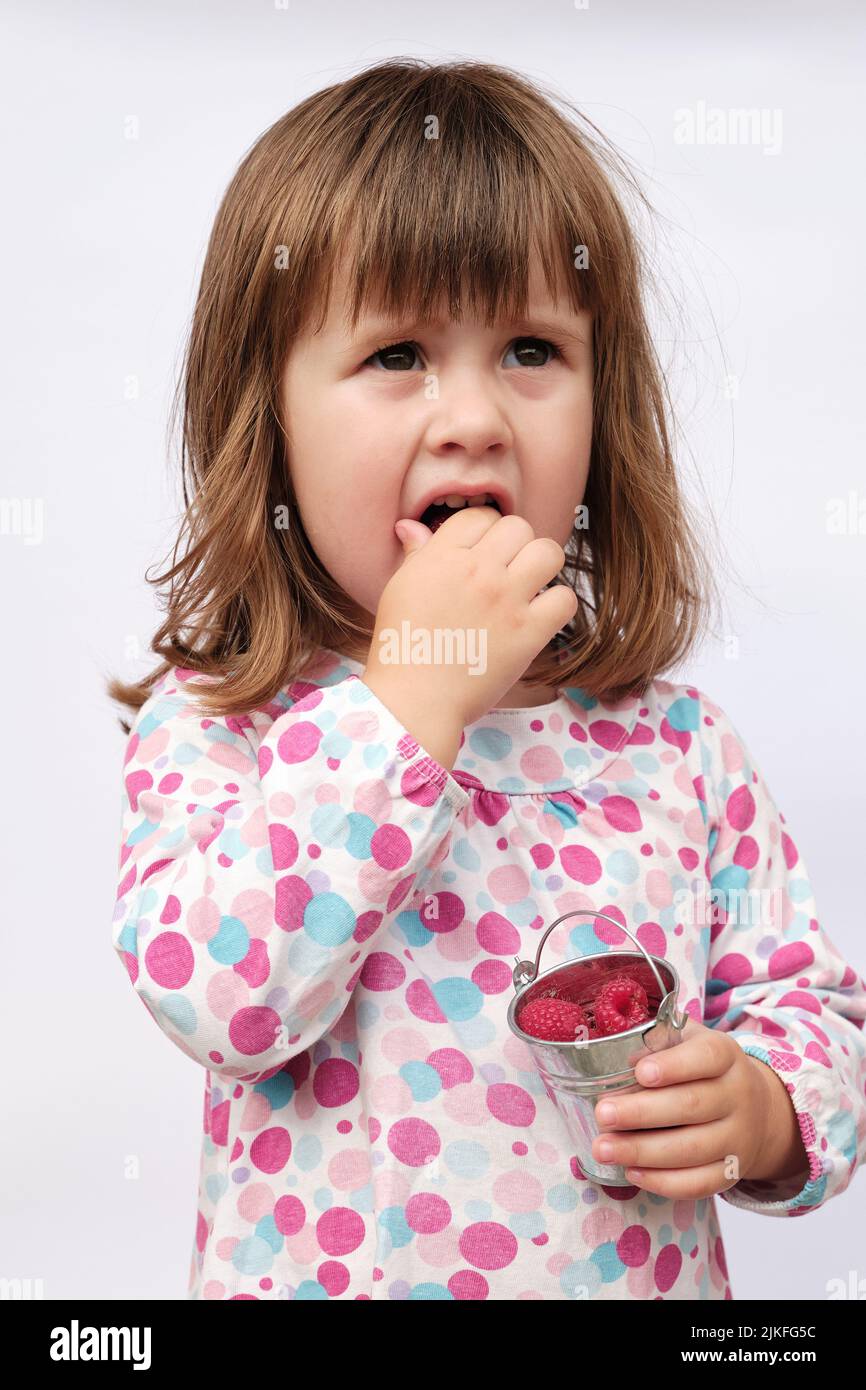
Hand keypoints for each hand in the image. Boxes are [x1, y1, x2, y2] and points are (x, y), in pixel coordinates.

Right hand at [364, 506, 577, 731]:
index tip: (482, 554)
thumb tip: (410, 527)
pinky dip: (557, 607)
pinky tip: (539, 618)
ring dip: (542, 567)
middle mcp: (477, 571)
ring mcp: (505, 600)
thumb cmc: (402, 649)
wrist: (414, 700)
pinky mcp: (528, 632)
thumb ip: (415, 555)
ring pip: (548, 552)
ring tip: (528, 588)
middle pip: (518, 527)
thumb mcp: (399, 590)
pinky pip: (565, 599)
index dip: (485, 532)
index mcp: (442, 557)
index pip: (480, 516)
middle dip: (515, 546)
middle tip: (507, 572)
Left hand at [590, 1018, 809, 1197]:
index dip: (674, 1066)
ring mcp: (738, 1138)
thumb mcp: (686, 1043)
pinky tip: (632, 1172)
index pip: (706, 1057)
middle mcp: (738, 1096)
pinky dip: (663, 1182)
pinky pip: (699, 1184)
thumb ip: (656, 1044)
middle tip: (603, 1115)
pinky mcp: (732, 1173)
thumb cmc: (701, 1069)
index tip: (640, 1072)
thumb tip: (618, 1062)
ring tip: (603, 1149)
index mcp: (725, 1055)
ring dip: (642, 1152)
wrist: (755, 1109)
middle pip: (692, 1106)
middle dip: (641, 1113)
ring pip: (692, 1150)